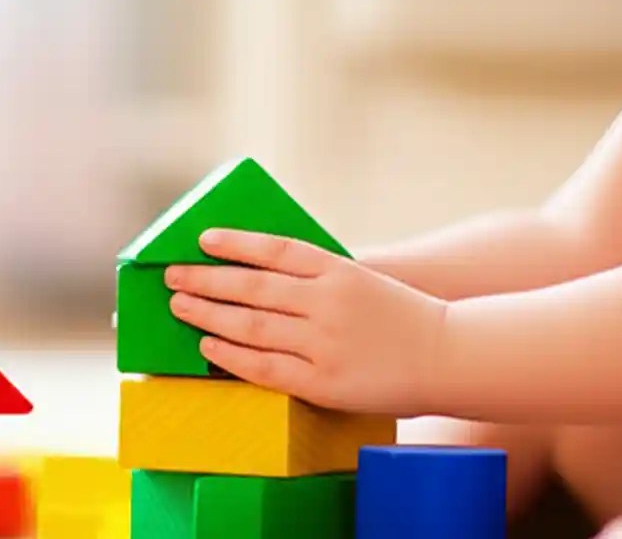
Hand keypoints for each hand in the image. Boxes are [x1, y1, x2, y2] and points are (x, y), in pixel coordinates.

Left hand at [165, 229, 447, 416]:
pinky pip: (266, 368)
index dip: (236, 244)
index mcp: (339, 270)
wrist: (449, 356)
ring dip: (208, 315)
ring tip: (179, 307)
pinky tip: (208, 348)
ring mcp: (325, 343)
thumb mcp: (359, 280)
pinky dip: (232, 357)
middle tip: (171, 276)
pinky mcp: (325, 382)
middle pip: (253, 288)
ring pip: (252, 327)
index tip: (202, 240)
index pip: (276, 250)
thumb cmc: (397, 315)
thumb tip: (250, 269)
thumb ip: (313, 275)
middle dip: (206, 280)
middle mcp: (329, 303)